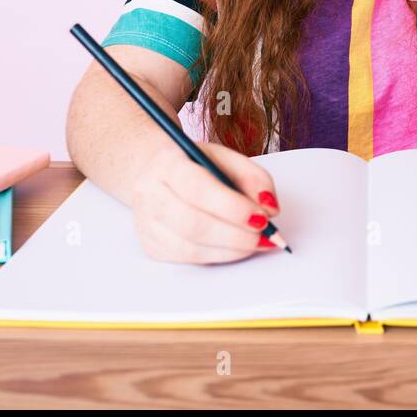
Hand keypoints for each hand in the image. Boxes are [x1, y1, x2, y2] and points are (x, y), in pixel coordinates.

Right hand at [132, 141, 281, 263]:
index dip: (232, 208)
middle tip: (264, 235)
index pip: (198, 189)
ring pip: (189, 247)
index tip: (262, 218)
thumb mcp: (226, 158)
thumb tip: (270, 209)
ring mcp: (145, 222)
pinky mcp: (150, 244)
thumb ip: (254, 178)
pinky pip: (187, 259)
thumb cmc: (194, 165)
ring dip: (230, 250)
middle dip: (235, 234)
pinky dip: (217, 256)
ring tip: (255, 243)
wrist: (155, 171)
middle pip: (192, 222)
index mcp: (166, 162)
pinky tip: (234, 248)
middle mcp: (149, 192)